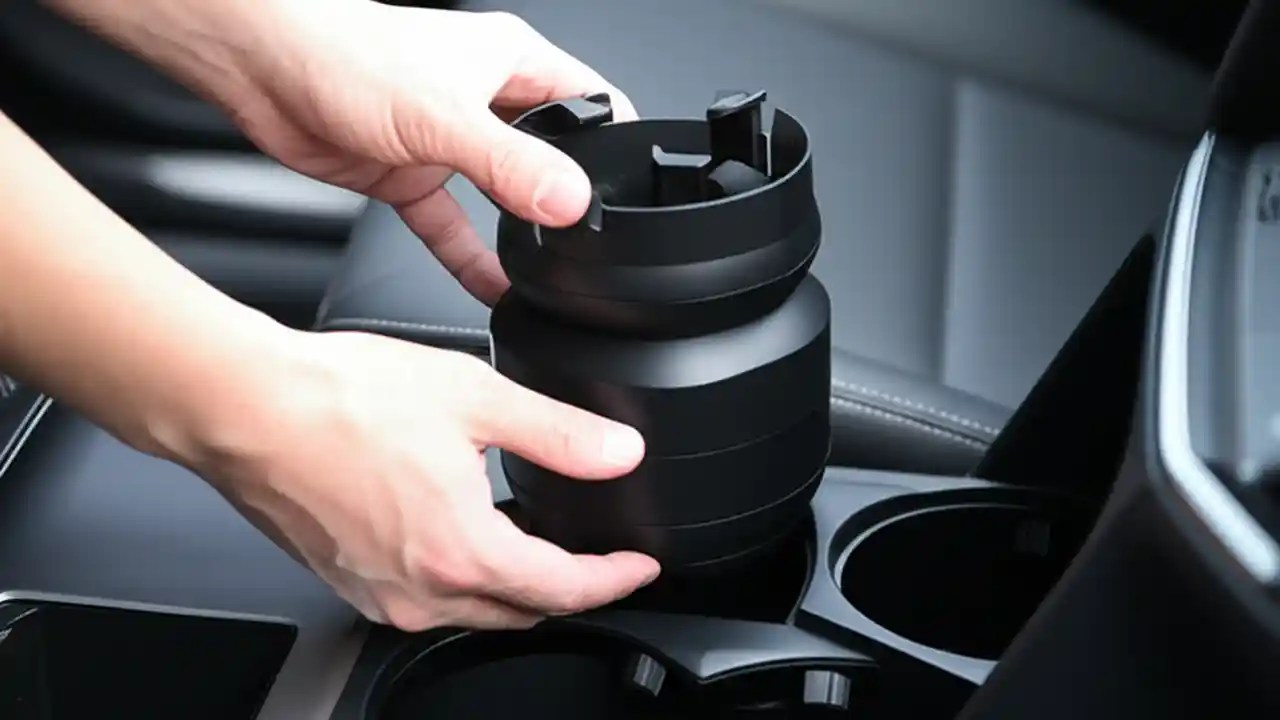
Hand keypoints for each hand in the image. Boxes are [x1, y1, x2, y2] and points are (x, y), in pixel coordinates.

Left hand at [49, 0, 633, 304]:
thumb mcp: (445, 117)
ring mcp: (446, 139)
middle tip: (590, 244)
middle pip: (548, 154)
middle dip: (568, 197)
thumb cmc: (344, 55)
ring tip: (551, 278)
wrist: (262, 69)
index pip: (591, 101)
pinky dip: (467, 257)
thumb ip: (511, 164)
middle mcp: (484, 98)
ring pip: (499, 196)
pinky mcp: (407, 172)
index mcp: (512, 63)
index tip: (634, 189)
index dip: (617, 142)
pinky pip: (450, 225)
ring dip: (518, 235)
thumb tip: (570, 201)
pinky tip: (491, 287)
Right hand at [194, 330, 658, 630]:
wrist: (242, 407)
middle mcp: (421, 592)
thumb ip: (558, 433)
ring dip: (515, 585)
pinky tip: (463, 535)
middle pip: (522, 611)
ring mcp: (380, 595)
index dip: (615, 579)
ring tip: (536, 542)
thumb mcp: (474, 399)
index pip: (566, 590)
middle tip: (597, 558)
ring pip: (474, 610)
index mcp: (461, 553)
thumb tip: (616, 453)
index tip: (640, 566)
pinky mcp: (350, 583)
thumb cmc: (338, 402)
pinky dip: (463, 577)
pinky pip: (427, 599)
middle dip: (569, 589)